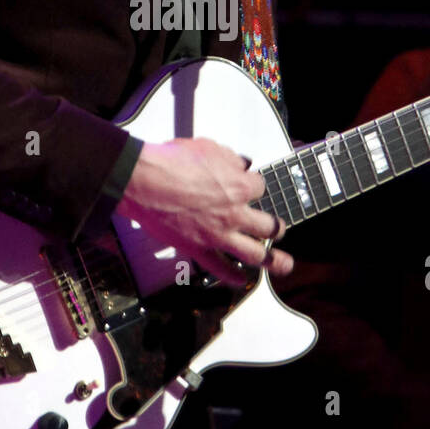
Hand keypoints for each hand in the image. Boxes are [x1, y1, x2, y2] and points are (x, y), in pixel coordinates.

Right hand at [116, 138, 293, 287]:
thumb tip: (240, 163)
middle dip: (277, 227)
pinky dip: (233, 277)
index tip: (250, 185)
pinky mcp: (198, 248)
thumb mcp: (207, 147)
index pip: (259, 187)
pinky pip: (220, 268)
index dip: (255, 184)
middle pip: (269, 225)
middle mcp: (235, 213)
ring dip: (273, 261)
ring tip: (284, 265)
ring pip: (254, 253)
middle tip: (280, 229)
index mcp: (239, 186)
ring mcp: (218, 234)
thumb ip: (228, 158)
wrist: (145, 182)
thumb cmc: (173, 162)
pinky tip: (241, 280)